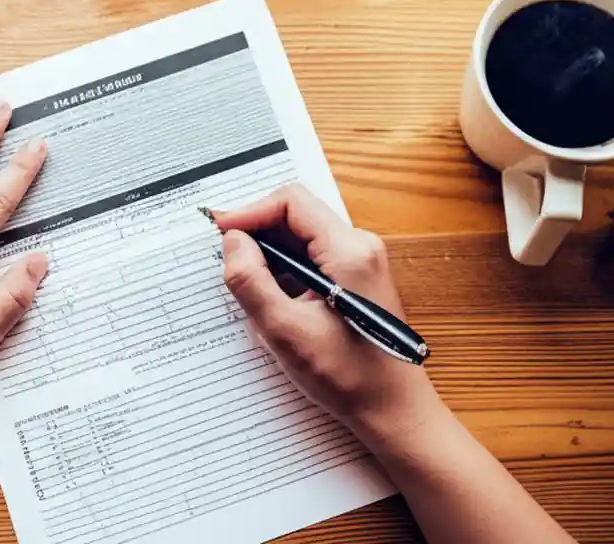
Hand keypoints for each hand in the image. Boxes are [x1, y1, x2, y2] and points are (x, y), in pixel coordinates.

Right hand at [214, 184, 441, 443]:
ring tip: (250, 291)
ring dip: (270, 256)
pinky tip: (272, 302)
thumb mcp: (284, 331)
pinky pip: (312, 258)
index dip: (249, 212)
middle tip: (226, 262)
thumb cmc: (348, 377)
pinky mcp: (357, 279)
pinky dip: (285, 271)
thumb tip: (232, 242)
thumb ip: (252, 281)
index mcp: (349, 252)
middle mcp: (360, 247)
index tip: (220, 234)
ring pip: (301, 238)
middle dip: (256, 234)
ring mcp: (361, 262)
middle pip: (295, 216)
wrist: (394, 411)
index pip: (290, 203)